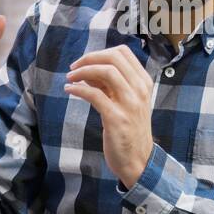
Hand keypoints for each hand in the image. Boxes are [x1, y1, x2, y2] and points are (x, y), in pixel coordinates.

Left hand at [64, 45, 153, 188]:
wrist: (138, 160)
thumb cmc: (130, 130)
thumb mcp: (126, 102)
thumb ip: (110, 85)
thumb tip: (87, 70)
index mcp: (143, 83)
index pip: (123, 52)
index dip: (100, 53)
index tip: (85, 61)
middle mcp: (139, 90)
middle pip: (113, 58)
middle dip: (88, 58)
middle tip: (73, 68)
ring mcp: (129, 104)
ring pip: (105, 72)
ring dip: (82, 71)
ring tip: (70, 78)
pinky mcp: (116, 118)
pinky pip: (94, 95)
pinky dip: (78, 89)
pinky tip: (69, 90)